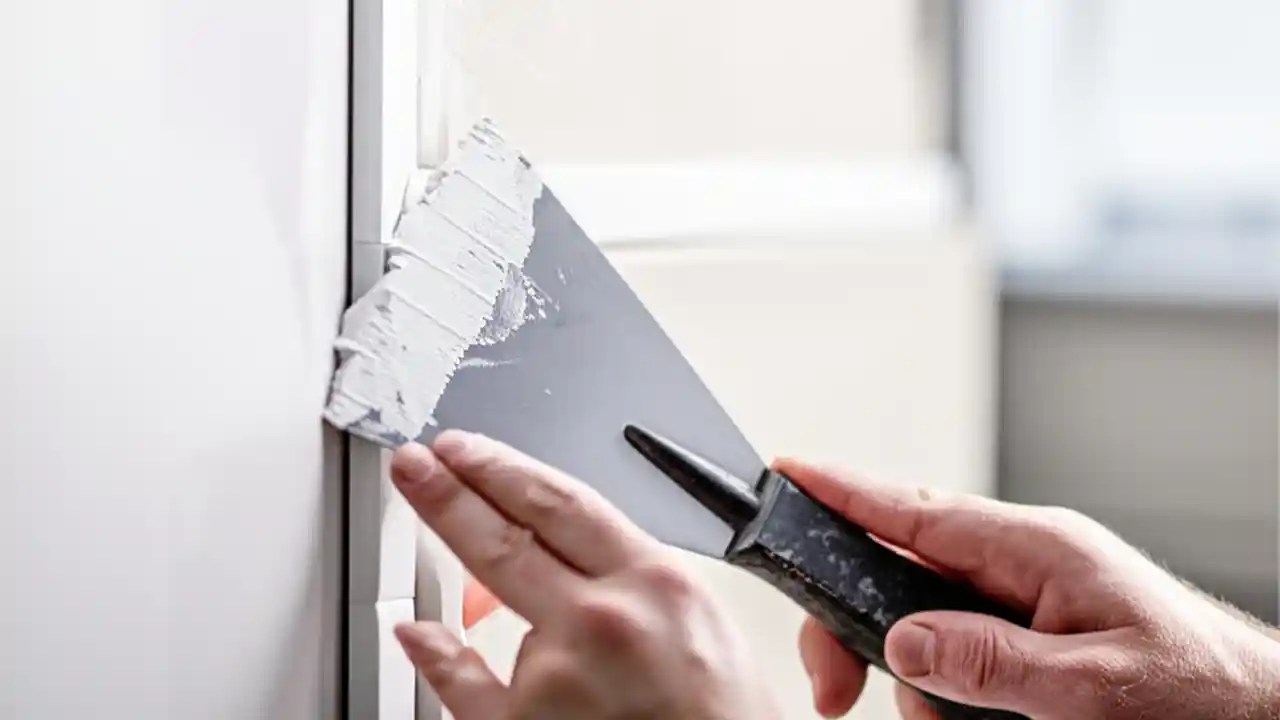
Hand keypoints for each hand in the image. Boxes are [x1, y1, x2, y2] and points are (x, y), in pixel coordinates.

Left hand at [389, 431, 779, 719]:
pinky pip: (462, 686)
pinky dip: (435, 657)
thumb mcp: (697, 614)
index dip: (500, 467)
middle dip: (448, 492)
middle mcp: (601, 622)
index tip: (464, 448)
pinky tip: (418, 635)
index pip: (557, 503)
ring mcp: (558, 679)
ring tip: (443, 558)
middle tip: (412, 463)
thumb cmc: (727, 714)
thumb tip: (557, 548)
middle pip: (504, 537)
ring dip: (466, 581)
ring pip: (489, 608)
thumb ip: (629, 574)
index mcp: (654, 581)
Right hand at [780, 458, 1279, 718]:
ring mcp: (1020, 596)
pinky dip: (941, 690)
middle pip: (897, 568)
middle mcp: (1020, 563)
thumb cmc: (1199, 693)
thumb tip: (903, 640)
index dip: (843, 489)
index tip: (785, 472)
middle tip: (833, 688)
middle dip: (852, 624)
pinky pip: (952, 649)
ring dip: (906, 674)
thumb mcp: (1092, 687)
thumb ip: (991, 660)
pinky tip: (970, 718)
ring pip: (917, 617)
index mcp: (1036, 548)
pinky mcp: (1024, 631)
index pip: (916, 509)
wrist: (1254, 714)